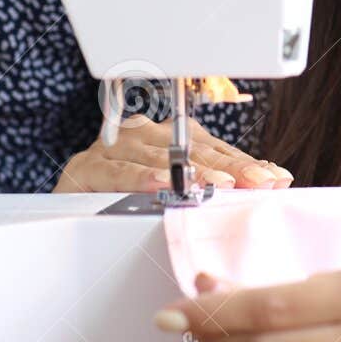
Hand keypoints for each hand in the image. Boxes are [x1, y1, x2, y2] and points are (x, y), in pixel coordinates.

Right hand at [51, 114, 291, 192]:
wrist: (65, 206)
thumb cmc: (124, 197)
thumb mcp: (177, 190)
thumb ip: (217, 184)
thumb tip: (272, 181)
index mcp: (166, 136)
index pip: (213, 148)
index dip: (244, 163)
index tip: (275, 177)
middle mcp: (142, 135)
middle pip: (192, 148)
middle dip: (229, 167)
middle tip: (257, 182)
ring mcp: (114, 148)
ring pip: (157, 156)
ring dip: (189, 171)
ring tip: (216, 184)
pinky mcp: (87, 168)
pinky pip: (118, 170)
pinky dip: (141, 176)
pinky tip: (161, 183)